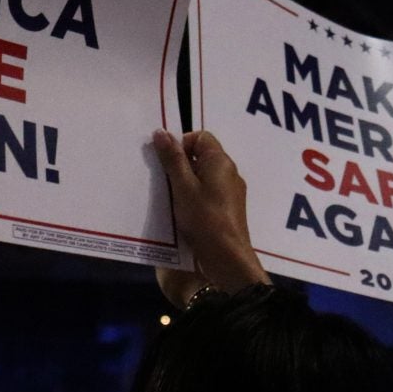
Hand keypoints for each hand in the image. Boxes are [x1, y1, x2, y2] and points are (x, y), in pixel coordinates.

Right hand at [152, 129, 268, 303]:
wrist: (227, 258)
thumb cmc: (204, 219)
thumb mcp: (183, 187)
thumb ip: (172, 159)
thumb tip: (161, 132)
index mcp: (221, 162)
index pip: (201, 137)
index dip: (182, 144)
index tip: (168, 164)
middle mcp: (229, 173)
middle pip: (202, 157)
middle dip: (180, 166)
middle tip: (165, 182)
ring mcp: (230, 192)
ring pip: (203, 177)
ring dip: (185, 184)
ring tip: (171, 198)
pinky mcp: (227, 210)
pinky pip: (208, 194)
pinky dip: (194, 198)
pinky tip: (182, 213)